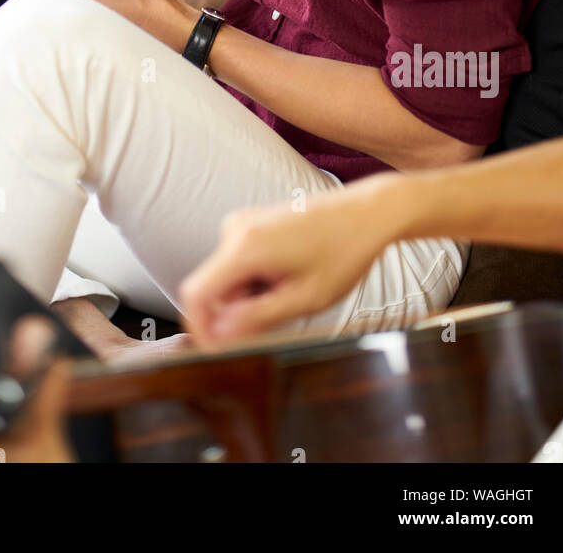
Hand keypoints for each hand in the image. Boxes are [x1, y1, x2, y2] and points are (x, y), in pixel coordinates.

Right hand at [180, 175, 400, 344]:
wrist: (366, 212)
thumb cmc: (343, 253)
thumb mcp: (305, 299)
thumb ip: (258, 318)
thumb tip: (220, 335)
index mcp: (244, 247)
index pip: (196, 294)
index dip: (200, 328)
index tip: (219, 351)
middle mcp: (234, 229)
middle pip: (213, 288)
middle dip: (237, 311)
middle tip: (281, 316)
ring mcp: (241, 221)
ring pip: (227, 277)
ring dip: (250, 295)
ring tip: (292, 291)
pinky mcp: (250, 221)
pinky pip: (237, 261)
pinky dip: (256, 278)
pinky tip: (288, 275)